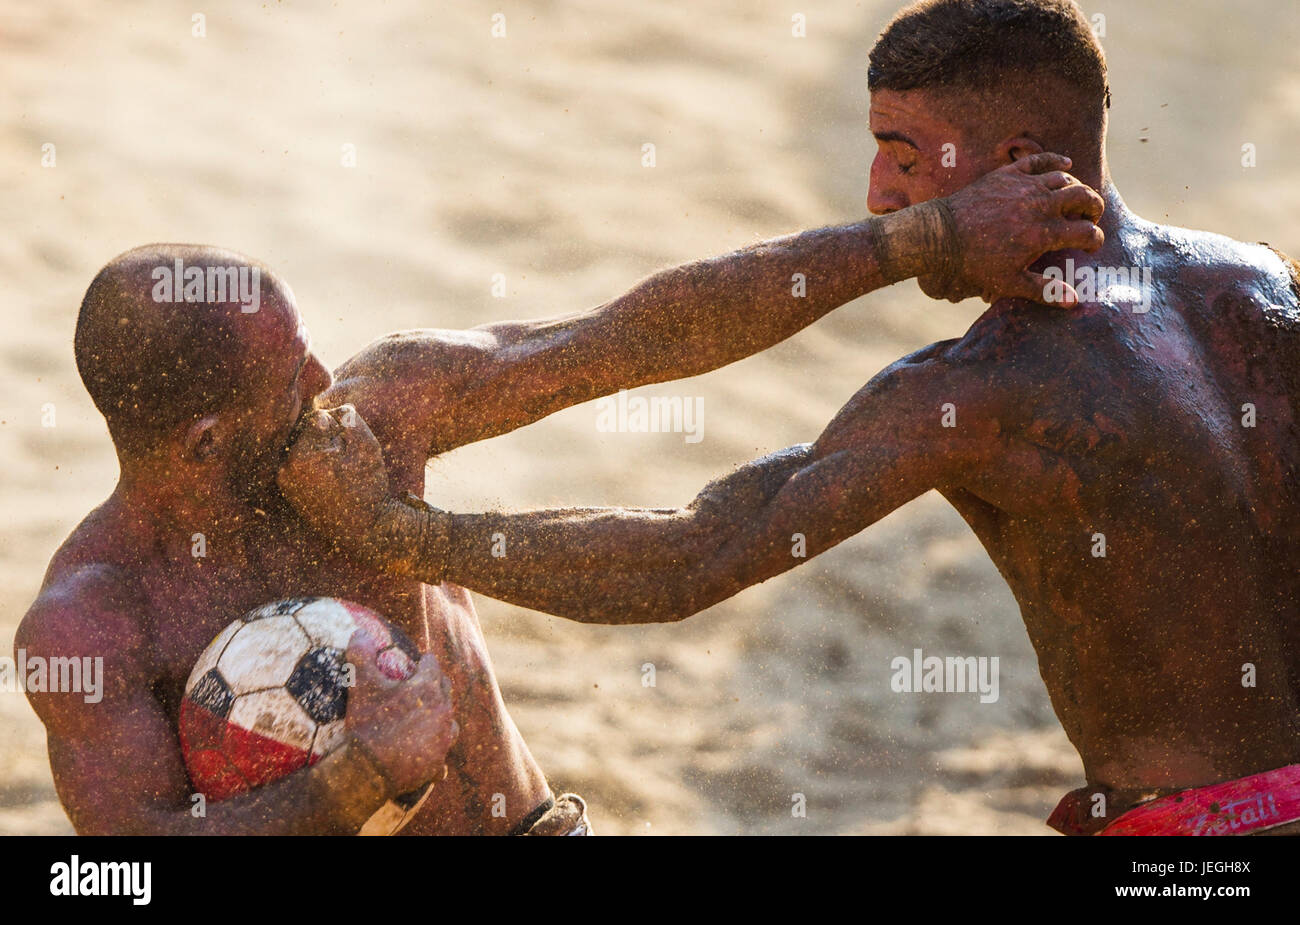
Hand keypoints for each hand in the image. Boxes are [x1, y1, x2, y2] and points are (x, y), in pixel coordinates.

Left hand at [278, 404, 390, 550]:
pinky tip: (328, 478)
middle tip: (343, 458)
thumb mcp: (367, 446)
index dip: (339, 427)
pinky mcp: (287, 492)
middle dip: (325, 438)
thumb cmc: (368, 487)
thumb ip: (349, 418)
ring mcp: (284, 482)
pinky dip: (311, 465)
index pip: (317, 419)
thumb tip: (334, 409)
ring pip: (300, 448)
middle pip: (305, 432)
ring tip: (337, 469)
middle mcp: (285, 468)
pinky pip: (297, 465)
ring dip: (317, 450)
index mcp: (301, 455)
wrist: (364, 530)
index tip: (349, 447)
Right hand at [342, 630, 458, 795]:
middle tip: (425, 684)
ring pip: (450, 722)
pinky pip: (442, 759)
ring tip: (431, 719)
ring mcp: (443, 739)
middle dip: (436, 685)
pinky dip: (436, 756)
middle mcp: (442, 711)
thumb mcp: (361, 685)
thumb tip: (359, 631)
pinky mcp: (437, 763)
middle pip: (445, 691)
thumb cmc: (368, 723)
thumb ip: (361, 655)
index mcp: (428, 688)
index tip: (420, 661)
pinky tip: (432, 759)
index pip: (432, 665)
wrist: (369, 769)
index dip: (424, 662)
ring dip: (441, 718)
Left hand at [927, 152, 1104, 306]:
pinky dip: (1056, 160)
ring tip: (1076, 199)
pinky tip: (1066, 164)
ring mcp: (1024, 186)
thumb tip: (1073, 301)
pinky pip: (1040, 160)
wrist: (942, 237)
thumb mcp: (1009, 283)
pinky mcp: (1008, 174)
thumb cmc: (975, 264)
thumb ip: (1044, 291)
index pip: (1086, 232)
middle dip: (1094, 207)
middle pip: (1083, 197)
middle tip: (1091, 217)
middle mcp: (1039, 205)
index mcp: (1044, 234)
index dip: (1095, 239)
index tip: (1091, 246)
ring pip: (1065, 178)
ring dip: (1077, 187)